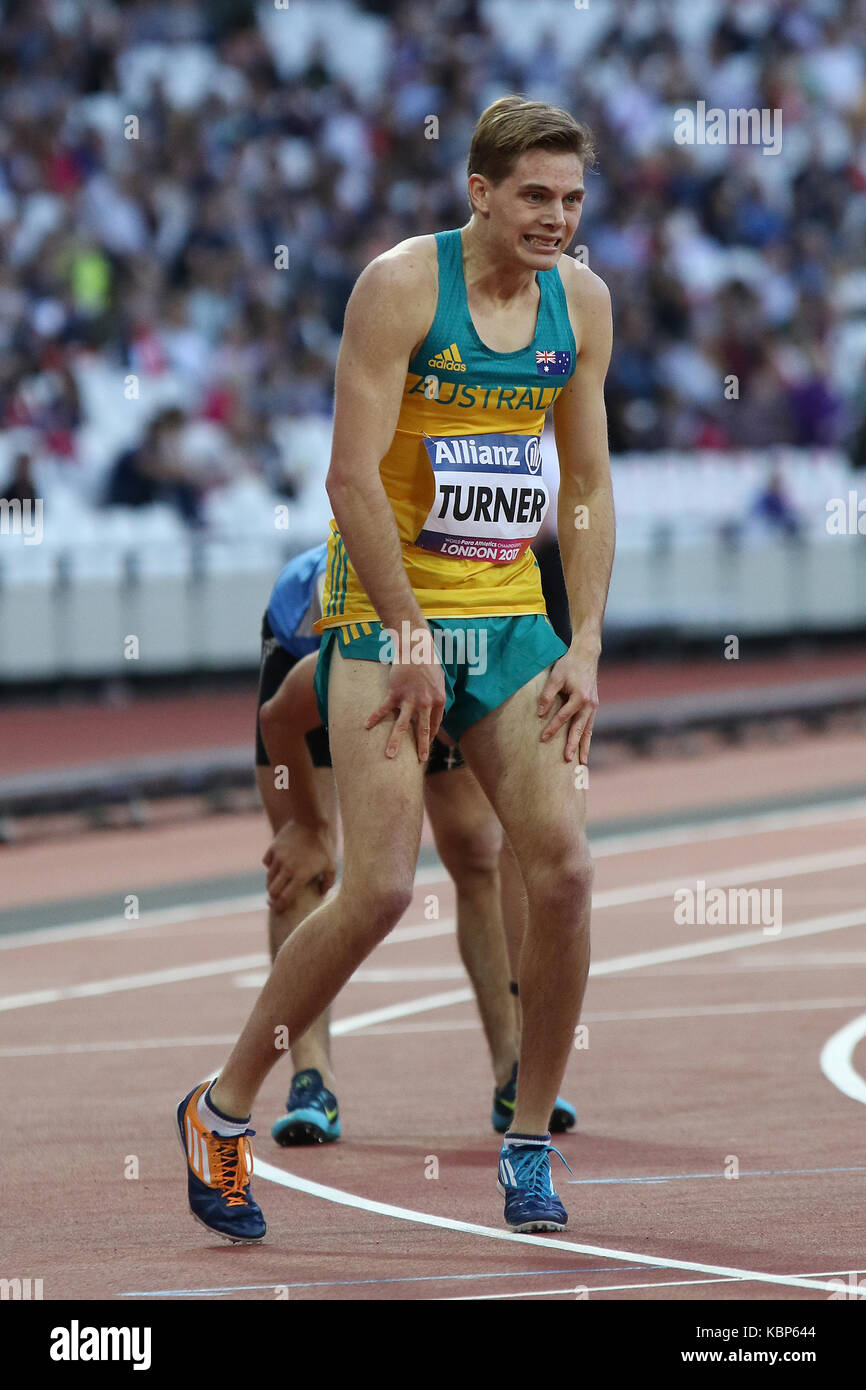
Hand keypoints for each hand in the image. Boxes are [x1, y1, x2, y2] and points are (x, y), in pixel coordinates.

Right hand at [262, 820, 336, 914]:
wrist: (311, 821)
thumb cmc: (324, 845)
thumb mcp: (331, 864)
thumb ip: (327, 883)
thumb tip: (322, 895)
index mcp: (301, 875)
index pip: (285, 898)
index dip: (279, 906)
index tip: (277, 910)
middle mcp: (287, 868)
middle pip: (272, 890)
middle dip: (272, 897)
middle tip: (274, 899)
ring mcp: (278, 857)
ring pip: (269, 877)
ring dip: (272, 883)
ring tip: (278, 883)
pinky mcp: (273, 847)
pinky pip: (266, 862)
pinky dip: (270, 867)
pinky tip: (277, 866)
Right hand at [364, 626, 445, 760]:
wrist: (416, 647)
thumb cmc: (428, 662)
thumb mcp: (438, 680)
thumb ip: (435, 695)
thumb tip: (433, 706)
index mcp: (439, 700)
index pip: (435, 724)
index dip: (429, 736)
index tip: (425, 745)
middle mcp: (426, 703)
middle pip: (423, 730)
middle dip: (420, 747)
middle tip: (420, 760)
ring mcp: (409, 699)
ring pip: (402, 725)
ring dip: (395, 742)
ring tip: (389, 756)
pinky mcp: (395, 693)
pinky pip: (383, 708)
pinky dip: (374, 717)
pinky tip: (366, 726)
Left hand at [537, 644, 599, 764]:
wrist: (587, 655)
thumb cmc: (569, 664)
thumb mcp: (556, 676)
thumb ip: (548, 695)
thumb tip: (540, 713)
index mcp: (580, 698)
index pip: (564, 717)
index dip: (552, 728)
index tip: (543, 739)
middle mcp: (589, 704)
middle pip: (580, 729)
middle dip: (574, 745)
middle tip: (568, 760)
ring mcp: (593, 706)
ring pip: (588, 730)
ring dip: (585, 746)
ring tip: (582, 762)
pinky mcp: (593, 706)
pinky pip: (590, 725)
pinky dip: (587, 737)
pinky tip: (584, 746)